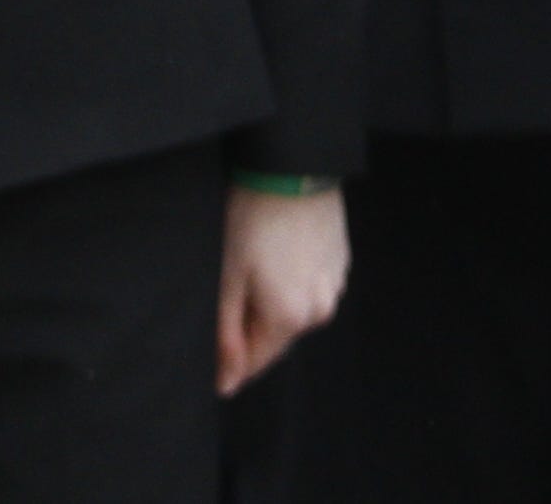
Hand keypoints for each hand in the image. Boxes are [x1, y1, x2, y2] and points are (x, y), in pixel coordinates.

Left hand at [216, 186, 348, 393]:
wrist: (292, 168)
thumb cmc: (253, 219)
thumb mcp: (228, 278)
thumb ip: (227, 335)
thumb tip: (227, 383)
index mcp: (290, 318)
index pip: (256, 362)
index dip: (230, 362)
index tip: (210, 357)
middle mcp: (319, 309)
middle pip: (276, 337)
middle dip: (250, 328)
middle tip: (229, 292)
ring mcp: (334, 285)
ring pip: (295, 311)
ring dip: (272, 304)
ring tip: (252, 266)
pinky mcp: (340, 263)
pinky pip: (310, 288)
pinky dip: (291, 282)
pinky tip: (276, 254)